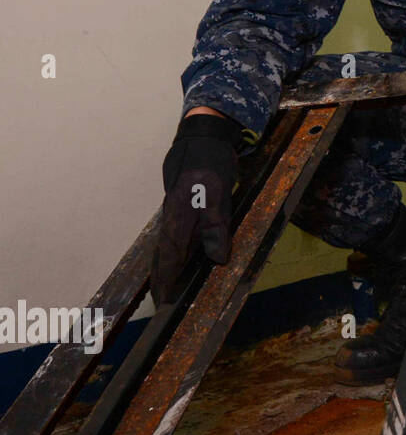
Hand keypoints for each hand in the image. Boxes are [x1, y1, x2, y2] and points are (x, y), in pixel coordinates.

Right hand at [150, 114, 240, 304]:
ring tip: (168, 281)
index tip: (161, 300)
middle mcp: (174, 216)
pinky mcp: (184, 200)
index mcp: (178, 217)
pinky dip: (178, 247)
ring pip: (170, 242)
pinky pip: (178, 231)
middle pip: (164, 252)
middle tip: (160, 298)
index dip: (166, 279)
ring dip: (169, 263)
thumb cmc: (210, 163)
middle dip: (162, 276)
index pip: (168, 256)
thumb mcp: (216, 194)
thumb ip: (215, 226)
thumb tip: (217, 259)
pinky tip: (184, 252)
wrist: (203, 134)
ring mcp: (178, 208)